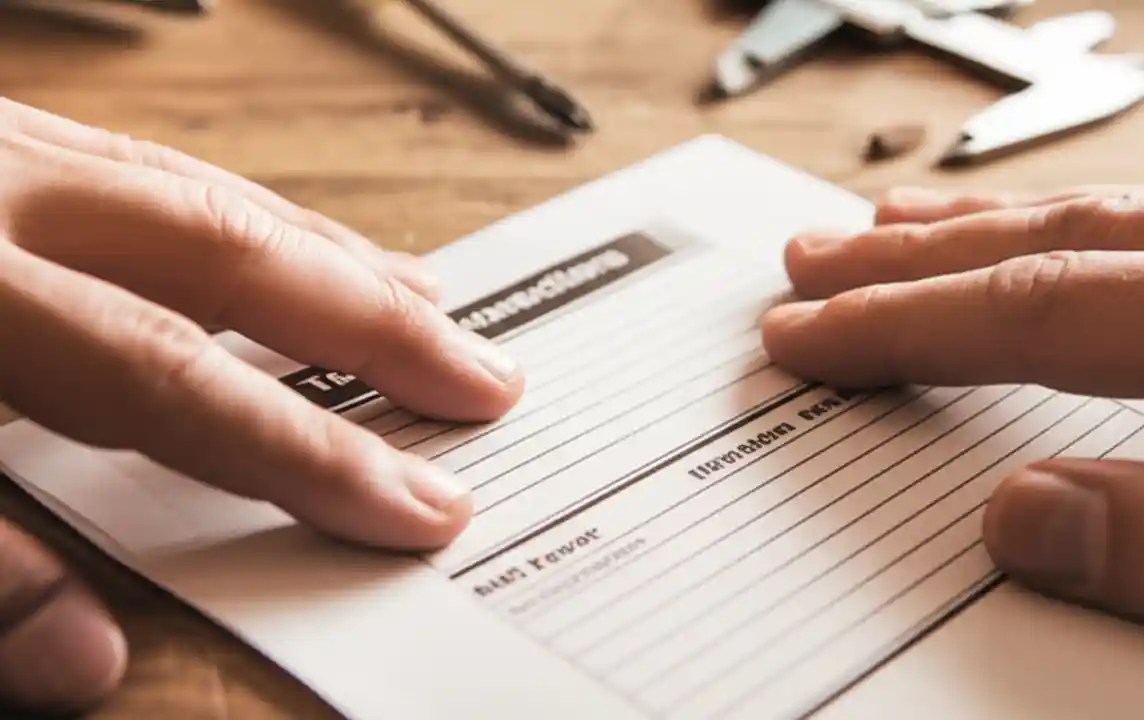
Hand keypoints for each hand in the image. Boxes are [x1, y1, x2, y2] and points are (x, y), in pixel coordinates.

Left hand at [0, 99, 523, 711]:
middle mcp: (0, 194)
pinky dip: (250, 209)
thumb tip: (85, 661)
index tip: (417, 509)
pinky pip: (158, 161)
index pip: (173, 380)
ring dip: (331, 255)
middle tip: (486, 380)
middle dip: (374, 325)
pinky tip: (287, 236)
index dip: (307, 451)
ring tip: (427, 303)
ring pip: (205, 190)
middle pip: (227, 251)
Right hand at [762, 173, 1143, 636]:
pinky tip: (1085, 224)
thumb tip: (1024, 523)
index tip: (811, 333)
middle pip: (1061, 240)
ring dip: (1000, 224)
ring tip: (908, 222)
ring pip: (1126, 208)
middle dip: (919, 256)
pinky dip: (1106, 215)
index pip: (1041, 313)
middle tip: (815, 258)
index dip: (908, 324)